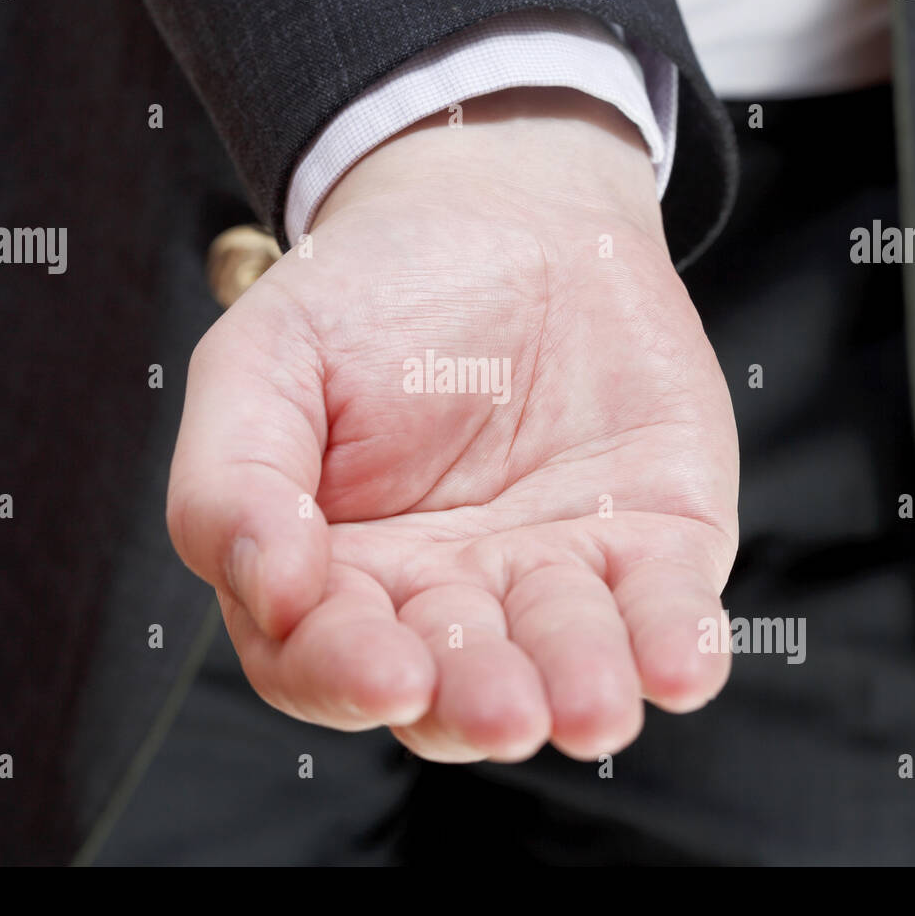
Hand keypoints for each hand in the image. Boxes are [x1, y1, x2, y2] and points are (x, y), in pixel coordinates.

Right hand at [167, 88, 738, 761]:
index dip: (347, 676)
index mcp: (342, 573)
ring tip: (592, 704)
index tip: (385, 671)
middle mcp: (450, 598)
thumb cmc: (370, 291)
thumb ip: (233, 477)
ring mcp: (556, 577)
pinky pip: (665, 608)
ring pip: (566, 663)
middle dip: (478, 700)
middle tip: (502, 708)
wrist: (505, 208)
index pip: (326, 659)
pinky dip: (676, 643)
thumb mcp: (266, 357)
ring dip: (581, 688)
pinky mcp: (651, 541)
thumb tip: (270, 589)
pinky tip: (681, 666)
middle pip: (455, 684)